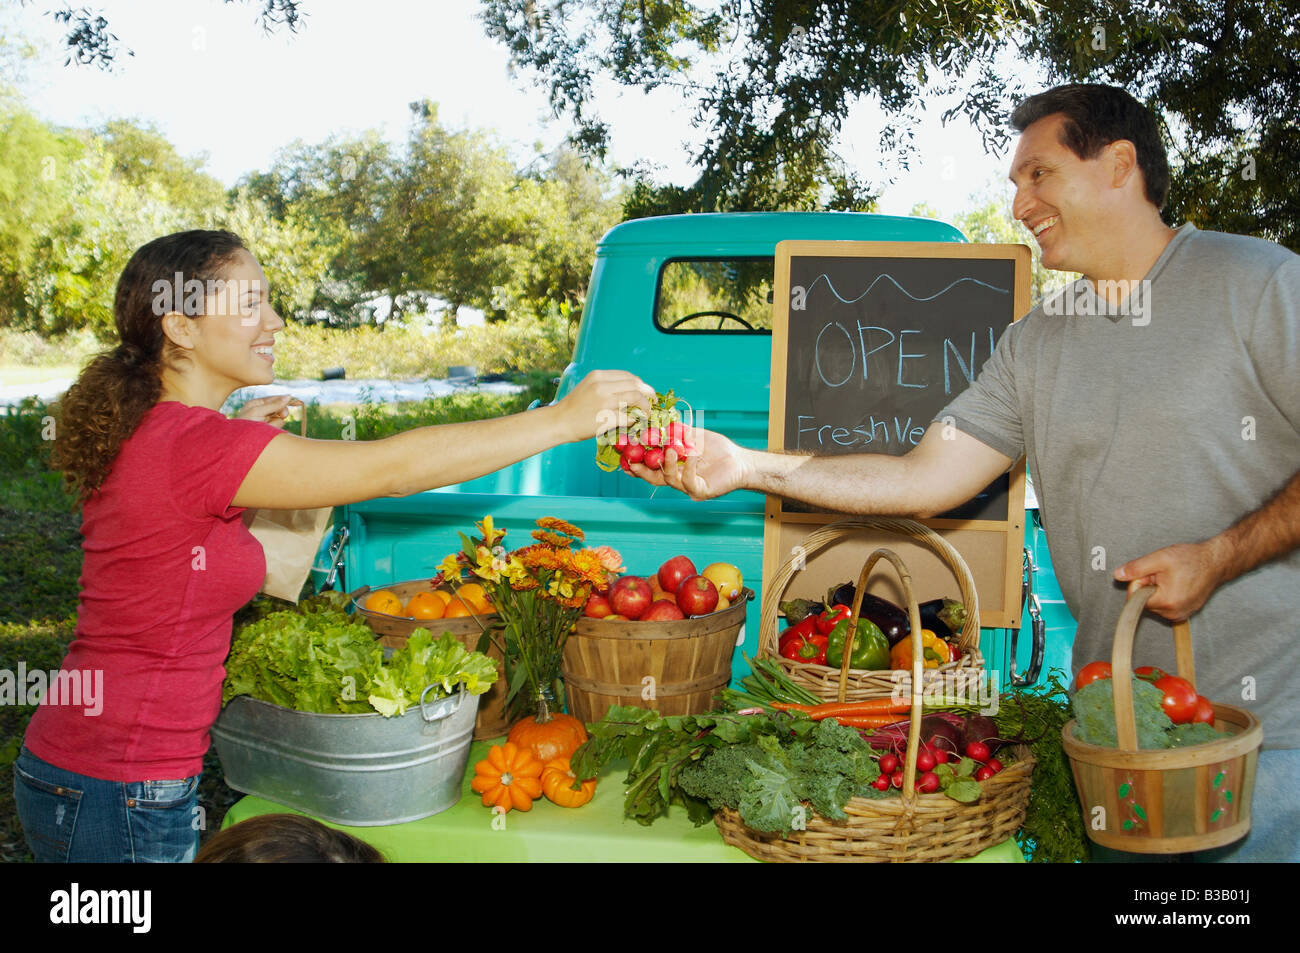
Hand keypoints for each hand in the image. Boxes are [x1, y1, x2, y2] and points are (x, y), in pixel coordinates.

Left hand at [235, 395, 301, 428]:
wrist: (238, 444)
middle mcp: (261, 412)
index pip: (275, 399)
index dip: (286, 400)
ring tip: (264, 427)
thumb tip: (288, 396)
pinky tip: (266, 432)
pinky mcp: (268, 431)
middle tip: (282, 415)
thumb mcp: (258, 412)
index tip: (299, 402)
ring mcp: (265, 422)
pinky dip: (274, 429)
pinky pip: (278, 428)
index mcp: (256, 404)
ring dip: (275, 423)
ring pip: (280, 419)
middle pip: (280, 409)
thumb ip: (274, 405)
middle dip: (282, 412)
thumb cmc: (244, 425)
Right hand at [556, 370, 654, 441]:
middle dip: (648, 393)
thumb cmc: (574, 406)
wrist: (559, 421)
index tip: (645, 392)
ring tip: (646, 413)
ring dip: (645, 406)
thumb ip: (608, 386)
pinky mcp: (605, 417)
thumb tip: (631, 391)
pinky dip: (634, 419)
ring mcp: (604, 401)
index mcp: (599, 376)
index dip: (641, 384)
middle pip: (635, 385)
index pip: (628, 376)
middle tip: (652, 402)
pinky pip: (628, 417)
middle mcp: (602, 385)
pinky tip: (633, 422)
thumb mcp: (589, 387)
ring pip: (635, 398)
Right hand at [629, 426, 748, 500]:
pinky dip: (689, 466)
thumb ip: (677, 431)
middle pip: (654, 478)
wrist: (740, 460)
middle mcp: (677, 479)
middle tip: (633, 459)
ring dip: (667, 463)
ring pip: (669, 479)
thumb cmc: (717, 449)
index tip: (624, 455)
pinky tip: (692, 454)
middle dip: (641, 470)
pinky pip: (689, 481)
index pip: (650, 467)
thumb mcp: (693, 436)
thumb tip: (659, 420)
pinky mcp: (700, 491)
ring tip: (670, 449)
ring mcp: (688, 487)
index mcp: (673, 467)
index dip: (637, 463)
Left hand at [1113, 540, 1226, 621]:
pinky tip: (1178, 584)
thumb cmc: (1192, 559)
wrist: (1216, 562)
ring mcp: (1180, 615)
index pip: (1134, 598)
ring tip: (1172, 578)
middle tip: (1163, 573)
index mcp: (1166, 602)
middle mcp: (1173, 613)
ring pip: (1154, 603)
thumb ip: (1136, 568)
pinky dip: (1166, 594)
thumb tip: (1118, 575)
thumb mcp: (1159, 558)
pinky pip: (1165, 605)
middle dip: (1148, 586)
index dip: (1139, 582)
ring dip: (1157, 590)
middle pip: (1145, 602)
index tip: (1151, 572)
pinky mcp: (1184, 613)